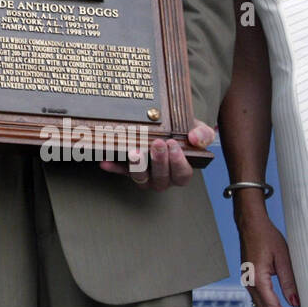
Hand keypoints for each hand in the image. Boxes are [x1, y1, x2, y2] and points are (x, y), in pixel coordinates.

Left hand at [99, 119, 215, 191]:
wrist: (170, 127)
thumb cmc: (185, 133)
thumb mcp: (198, 131)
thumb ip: (202, 135)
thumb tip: (196, 139)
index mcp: (180, 172)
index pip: (181, 174)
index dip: (177, 162)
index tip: (173, 145)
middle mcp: (163, 178)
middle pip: (161, 178)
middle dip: (159, 161)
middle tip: (156, 144)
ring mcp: (145, 176)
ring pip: (141, 178)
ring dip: (137, 166)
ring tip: (134, 151)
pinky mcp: (128, 170)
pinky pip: (120, 171)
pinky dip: (113, 167)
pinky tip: (105, 161)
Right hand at [237, 210, 298, 306]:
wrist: (251, 223)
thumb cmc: (265, 236)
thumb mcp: (283, 258)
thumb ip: (289, 282)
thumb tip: (295, 302)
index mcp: (258, 278)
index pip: (272, 306)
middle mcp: (249, 281)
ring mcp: (246, 279)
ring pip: (258, 303)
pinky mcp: (247, 276)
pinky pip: (255, 295)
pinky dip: (265, 301)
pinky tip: (275, 303)